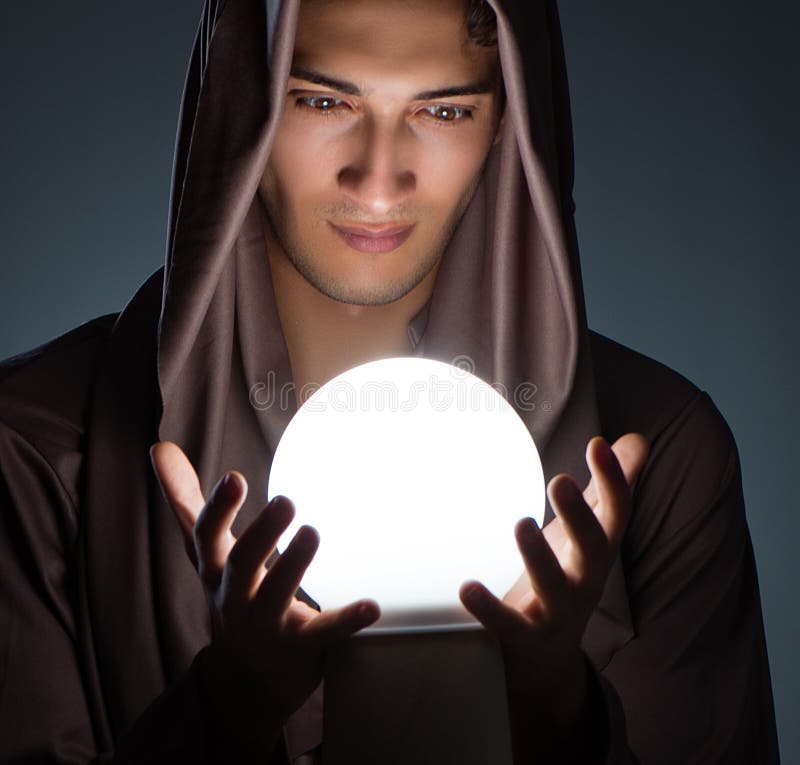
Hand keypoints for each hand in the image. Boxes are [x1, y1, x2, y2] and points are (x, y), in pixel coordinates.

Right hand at [149, 441, 379, 756]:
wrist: (246, 681)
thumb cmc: (233, 594)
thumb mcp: (207, 551)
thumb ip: (187, 499)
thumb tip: (159, 446)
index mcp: (215, 569)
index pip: (206, 537)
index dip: (218, 509)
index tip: (234, 478)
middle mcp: (236, 597)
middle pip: (242, 566)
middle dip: (260, 535)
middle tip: (286, 501)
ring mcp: (267, 624)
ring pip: (277, 596)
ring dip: (294, 565)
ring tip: (312, 533)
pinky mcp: (300, 646)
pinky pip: (323, 633)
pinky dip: (346, 620)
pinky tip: (371, 605)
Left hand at [458, 433, 649, 753]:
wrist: (547, 657)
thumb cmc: (567, 577)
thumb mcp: (590, 534)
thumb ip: (608, 489)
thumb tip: (637, 439)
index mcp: (598, 551)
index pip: (617, 514)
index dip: (614, 481)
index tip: (597, 444)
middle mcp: (586, 581)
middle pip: (593, 549)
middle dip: (579, 516)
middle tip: (559, 481)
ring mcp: (557, 612)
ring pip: (554, 587)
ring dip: (539, 557)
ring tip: (521, 524)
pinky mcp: (526, 637)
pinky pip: (508, 625)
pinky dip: (489, 609)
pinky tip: (467, 587)